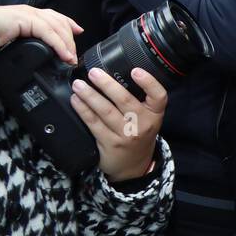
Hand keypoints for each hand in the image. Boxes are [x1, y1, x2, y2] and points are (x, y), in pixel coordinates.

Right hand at [0, 6, 83, 82]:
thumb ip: (2, 63)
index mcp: (24, 17)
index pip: (53, 18)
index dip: (67, 25)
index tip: (78, 34)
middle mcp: (28, 12)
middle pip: (59, 22)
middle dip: (70, 38)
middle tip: (74, 56)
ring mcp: (27, 14)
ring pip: (57, 27)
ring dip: (67, 44)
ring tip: (71, 59)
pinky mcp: (24, 19)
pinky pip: (49, 32)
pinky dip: (59, 45)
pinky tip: (64, 55)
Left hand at [70, 67, 166, 182]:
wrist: (133, 166)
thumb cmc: (139, 135)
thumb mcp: (148, 119)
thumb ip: (139, 100)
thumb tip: (112, 74)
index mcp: (155, 114)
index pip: (158, 96)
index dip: (148, 82)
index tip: (135, 70)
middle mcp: (143, 124)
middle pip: (125, 100)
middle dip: (107, 84)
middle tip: (94, 72)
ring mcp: (126, 135)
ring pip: (106, 111)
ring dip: (90, 95)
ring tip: (78, 84)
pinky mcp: (110, 143)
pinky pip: (94, 123)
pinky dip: (83, 110)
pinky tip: (76, 100)